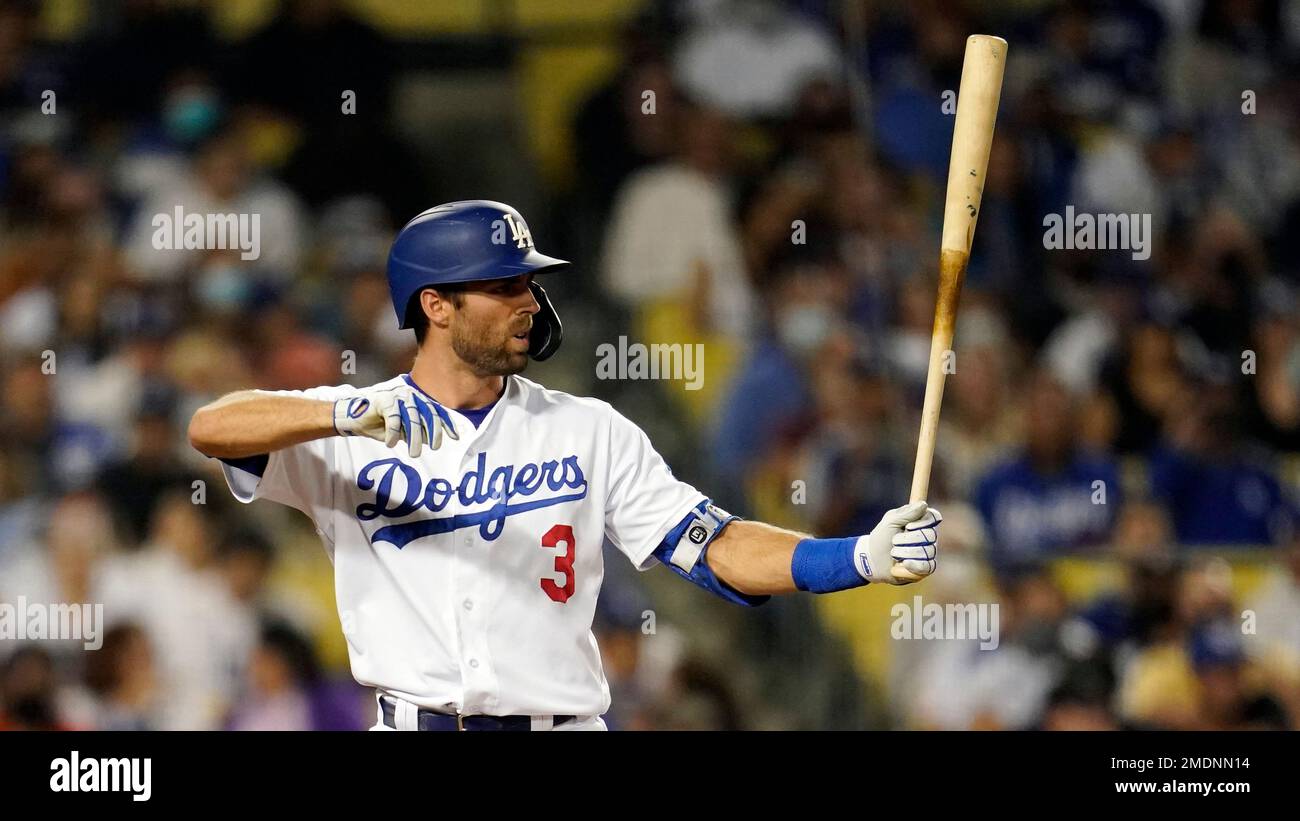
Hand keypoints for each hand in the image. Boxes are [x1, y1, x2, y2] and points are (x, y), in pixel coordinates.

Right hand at [333, 385, 457, 456]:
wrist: (355, 418)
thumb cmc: (381, 424)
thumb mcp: (403, 430)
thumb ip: (418, 432)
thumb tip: (433, 440)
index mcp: (416, 400)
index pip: (435, 411)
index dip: (446, 424)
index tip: (455, 437)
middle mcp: (409, 395)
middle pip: (427, 414)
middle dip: (433, 433)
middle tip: (434, 448)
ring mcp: (397, 396)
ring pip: (411, 418)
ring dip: (414, 438)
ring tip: (414, 454)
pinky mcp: (384, 400)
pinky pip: (393, 419)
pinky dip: (393, 434)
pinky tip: (391, 444)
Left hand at [854, 501, 941, 584]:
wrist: (872, 560)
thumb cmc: (881, 538)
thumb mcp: (890, 522)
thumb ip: (906, 513)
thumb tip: (924, 505)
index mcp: (920, 522)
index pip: (934, 517)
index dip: (924, 522)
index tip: (908, 526)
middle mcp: (928, 536)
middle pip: (930, 535)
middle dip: (907, 539)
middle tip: (894, 541)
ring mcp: (929, 552)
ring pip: (927, 551)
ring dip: (904, 552)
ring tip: (894, 553)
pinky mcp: (926, 568)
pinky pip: (927, 566)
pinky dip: (913, 565)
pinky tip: (903, 563)